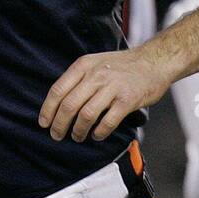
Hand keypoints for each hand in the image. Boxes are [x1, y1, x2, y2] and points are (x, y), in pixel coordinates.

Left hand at [38, 48, 172, 142]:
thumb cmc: (121, 66)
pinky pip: (108, 122)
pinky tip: (96, 135)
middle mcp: (96, 75)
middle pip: (69, 105)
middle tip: (57, 135)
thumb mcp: (94, 63)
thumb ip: (77, 79)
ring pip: (86, 115)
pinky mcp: (128, 100)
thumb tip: (57, 104)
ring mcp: (112, 87)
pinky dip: (99, 132)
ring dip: (78, 130)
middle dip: (59, 124)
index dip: (47, 110)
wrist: (154, 61)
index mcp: (83, 66)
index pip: (57, 90)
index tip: (44, 123)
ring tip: (77, 136)